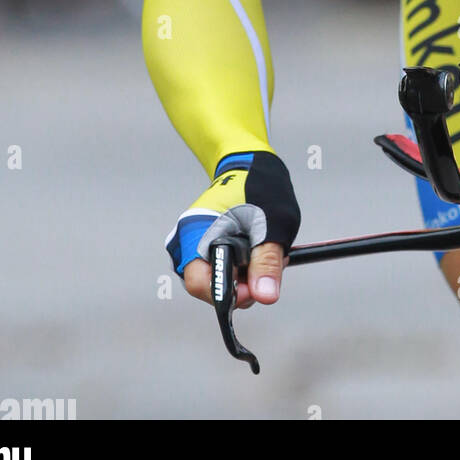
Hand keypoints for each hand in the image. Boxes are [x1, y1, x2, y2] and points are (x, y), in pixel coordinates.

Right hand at [165, 150, 300, 303]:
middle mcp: (187, 242)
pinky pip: (220, 269)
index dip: (228, 293)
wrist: (250, 164)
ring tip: (261, 252)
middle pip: (207, 286)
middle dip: (240, 286)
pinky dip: (240, 268)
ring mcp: (194, 245)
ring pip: (216, 280)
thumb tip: (265, 295)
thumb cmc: (258, 186)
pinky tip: (254, 251)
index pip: (200, 283)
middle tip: (265, 267)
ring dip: (243, 276)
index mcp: (197, 233)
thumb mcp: (271, 225)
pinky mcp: (204, 246)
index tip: (254, 289)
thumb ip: (267, 262)